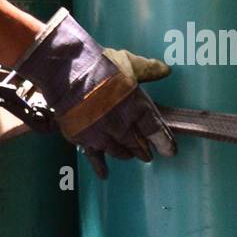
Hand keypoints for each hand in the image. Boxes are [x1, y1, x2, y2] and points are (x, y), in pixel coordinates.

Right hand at [11, 8, 176, 177]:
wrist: (66, 71)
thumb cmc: (99, 64)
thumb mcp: (129, 62)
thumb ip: (149, 69)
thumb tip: (166, 70)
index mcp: (137, 106)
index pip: (155, 130)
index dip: (164, 142)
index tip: (170, 152)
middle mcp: (121, 125)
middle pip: (136, 144)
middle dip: (143, 150)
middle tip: (147, 155)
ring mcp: (101, 133)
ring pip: (117, 151)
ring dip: (125, 154)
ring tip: (128, 155)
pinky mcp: (82, 138)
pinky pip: (94, 156)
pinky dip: (99, 166)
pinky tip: (104, 174)